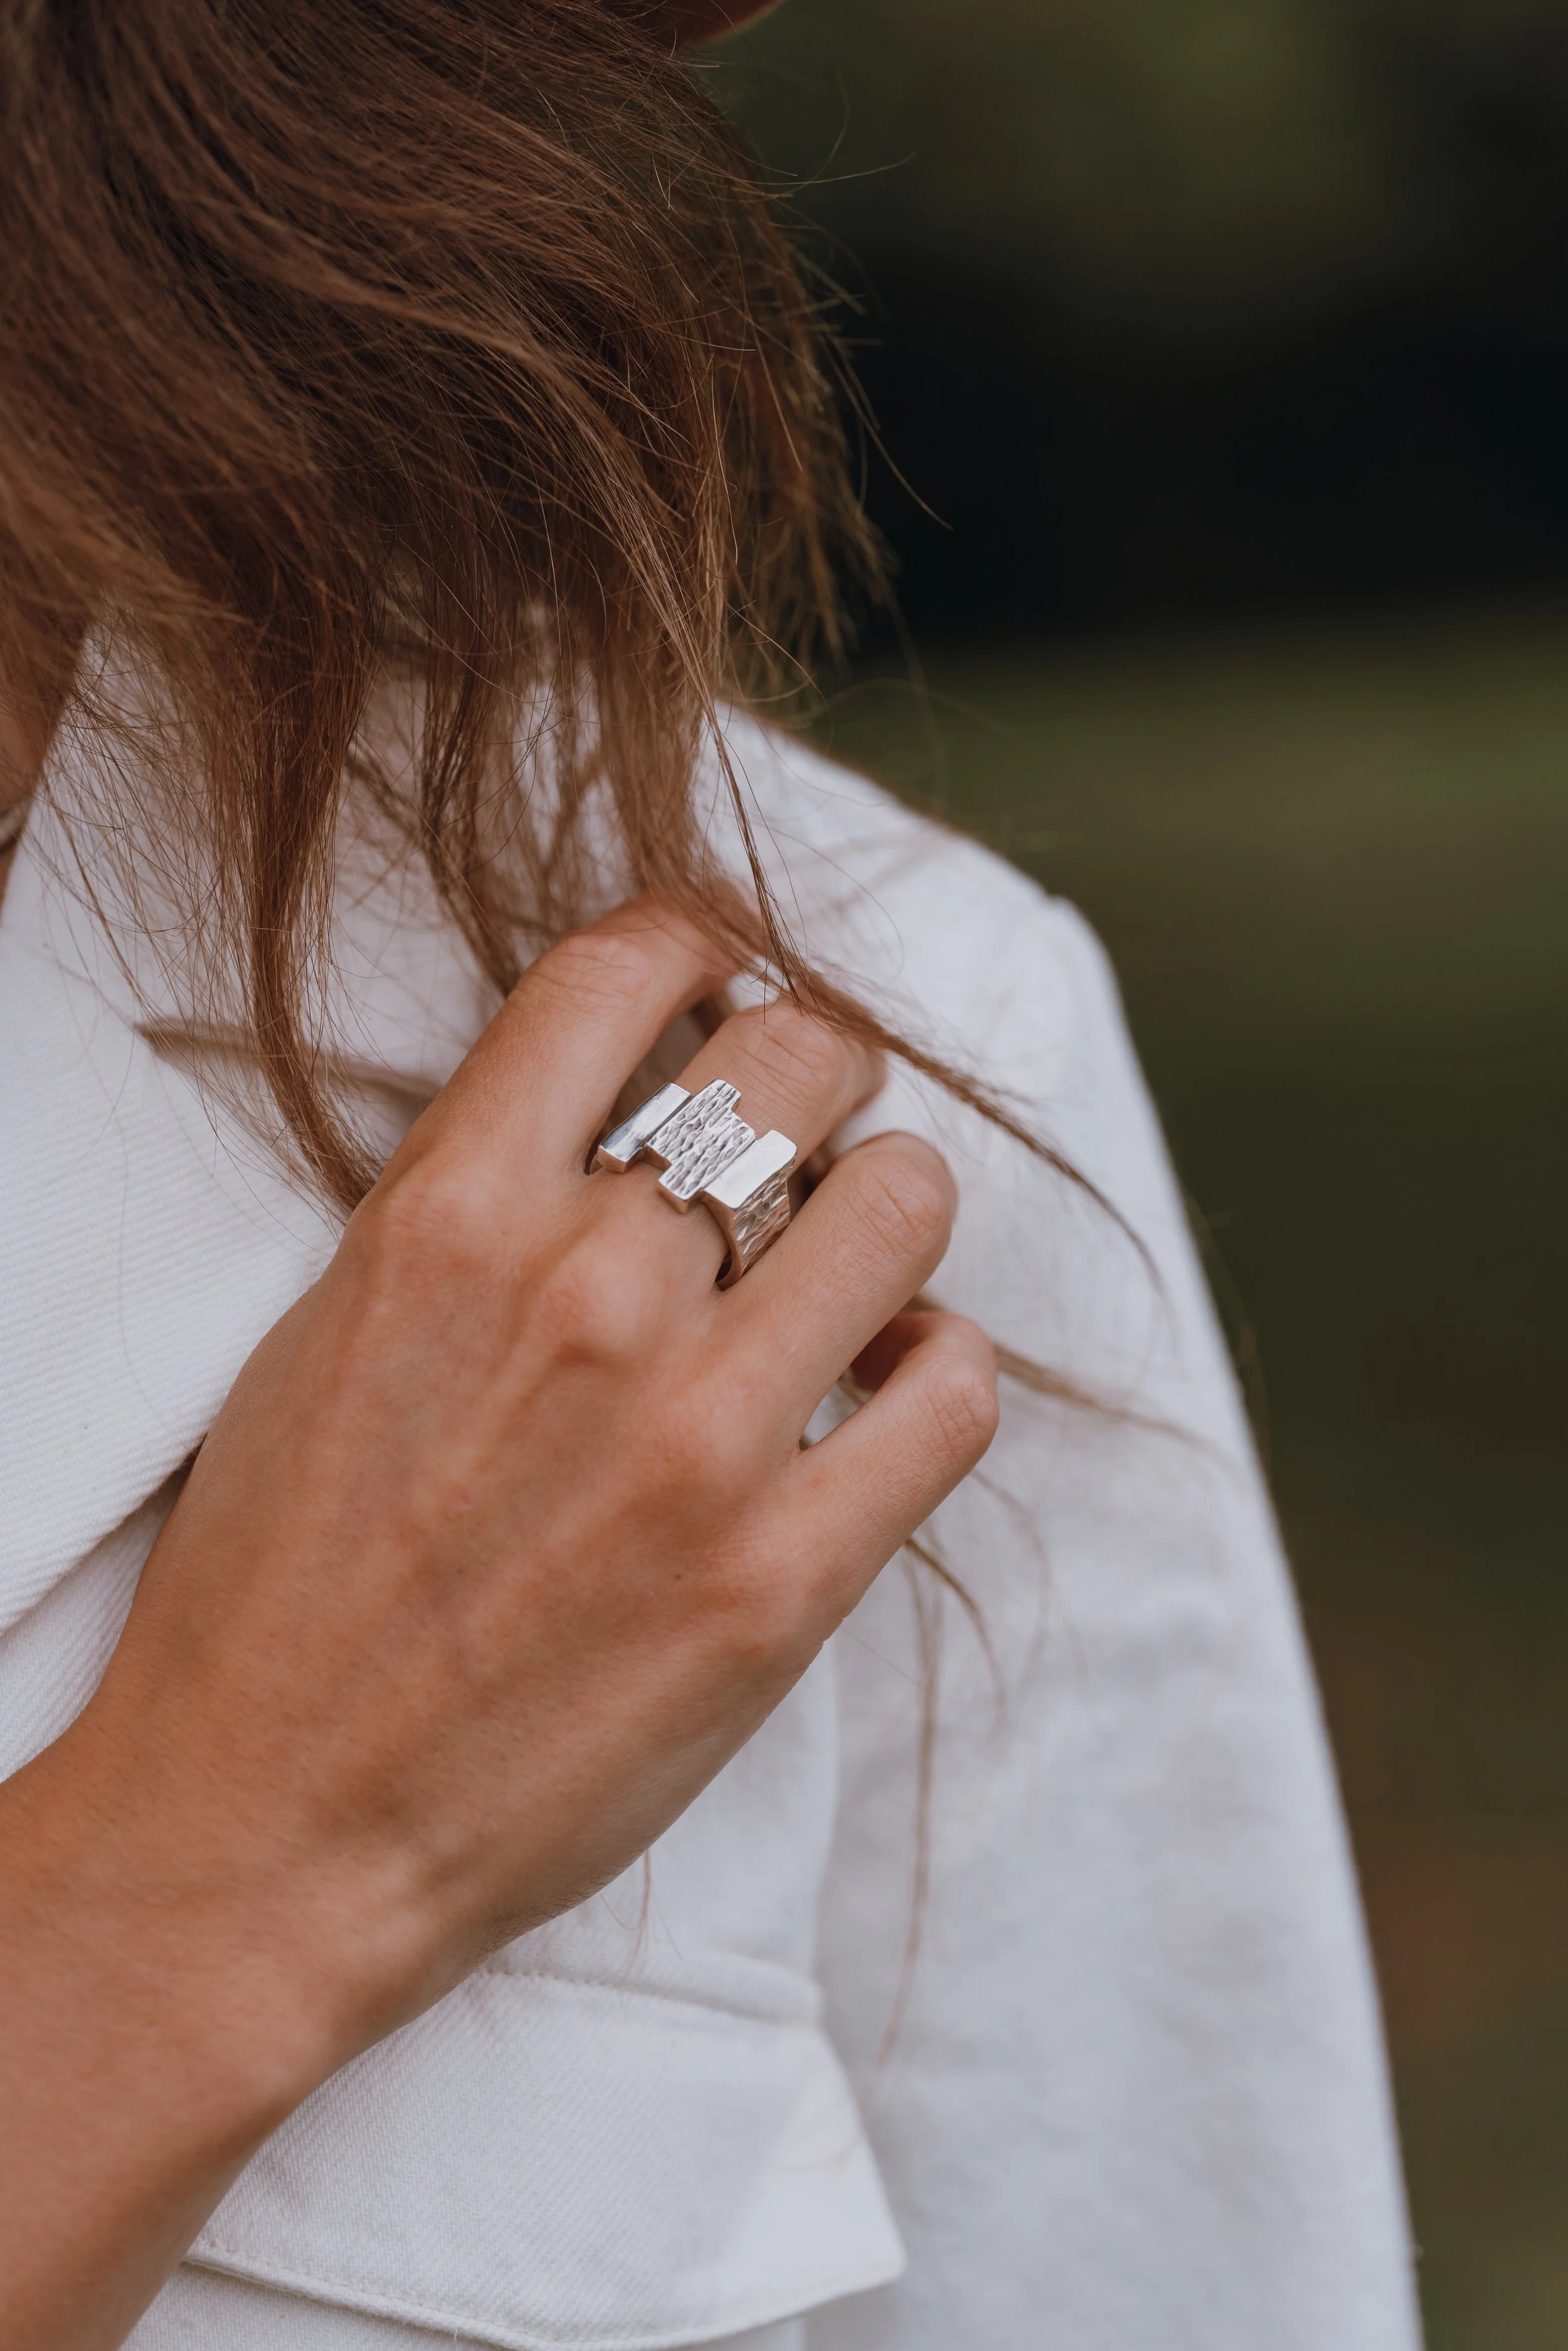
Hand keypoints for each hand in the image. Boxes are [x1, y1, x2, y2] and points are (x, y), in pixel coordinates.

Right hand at [0, 896, 996, 2348]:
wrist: (267, 1830)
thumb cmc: (280, 1582)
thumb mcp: (336, 1326)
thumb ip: (482, 1199)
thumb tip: (640, 1113)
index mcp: (449, 1216)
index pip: (627, 969)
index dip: (702, 948)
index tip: (727, 978)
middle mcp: (587, 1296)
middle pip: (803, 1059)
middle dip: (822, 1066)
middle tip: (810, 1123)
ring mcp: (699, 1437)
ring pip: (908, 1202)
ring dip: (890, 1210)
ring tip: (846, 1266)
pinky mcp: (783, 1577)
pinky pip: (954, 1392)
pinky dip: (935, 1366)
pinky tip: (880, 1389)